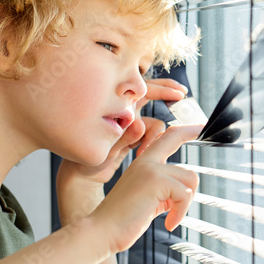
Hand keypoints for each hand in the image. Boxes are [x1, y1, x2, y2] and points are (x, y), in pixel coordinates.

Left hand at [56, 78, 187, 187]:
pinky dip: (151, 143)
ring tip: (144, 150)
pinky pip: (149, 135)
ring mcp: (129, 125)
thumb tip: (140, 125)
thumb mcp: (106, 147)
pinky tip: (142, 153)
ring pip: (153, 122)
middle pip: (150, 95)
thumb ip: (125, 136)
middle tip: (181, 94)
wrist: (81, 174)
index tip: (178, 94)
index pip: (142, 90)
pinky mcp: (133, 138)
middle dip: (166, 92)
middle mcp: (124, 113)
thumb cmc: (87, 158)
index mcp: (116, 108)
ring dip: (154, 135)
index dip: (162, 89)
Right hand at [89, 124, 202, 253]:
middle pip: (174, 136)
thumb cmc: (123, 221)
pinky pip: (185, 194)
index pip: (164, 138)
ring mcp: (150, 168)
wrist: (102, 231)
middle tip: (204, 127)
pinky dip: (181, 212)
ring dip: (186, 202)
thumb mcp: (148, 200)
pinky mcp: (156, 181)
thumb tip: (185, 192)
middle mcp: (146, 161)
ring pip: (190, 177)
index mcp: (142, 164)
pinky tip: (169, 224)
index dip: (183, 130)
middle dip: (193, 130)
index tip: (199, 126)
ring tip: (171, 216)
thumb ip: (165, 191)